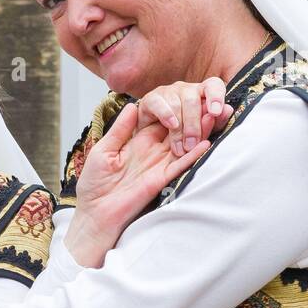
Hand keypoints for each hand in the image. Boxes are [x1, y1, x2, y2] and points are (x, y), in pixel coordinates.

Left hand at [67, 102, 210, 265]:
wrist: (95, 213)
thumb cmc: (94, 184)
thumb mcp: (104, 151)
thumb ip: (120, 130)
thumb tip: (132, 105)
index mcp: (138, 142)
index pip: (160, 122)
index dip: (174, 109)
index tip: (186, 94)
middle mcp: (152, 153)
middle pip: (177, 131)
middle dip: (192, 117)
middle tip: (209, 102)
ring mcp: (158, 166)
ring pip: (183, 146)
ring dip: (198, 133)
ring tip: (213, 116)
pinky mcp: (161, 181)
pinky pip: (179, 166)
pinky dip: (192, 156)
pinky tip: (205, 144)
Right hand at [136, 77, 230, 157]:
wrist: (153, 141)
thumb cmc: (183, 135)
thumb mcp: (201, 131)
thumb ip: (215, 122)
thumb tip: (228, 110)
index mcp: (202, 93)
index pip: (213, 86)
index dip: (216, 97)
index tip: (215, 113)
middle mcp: (186, 89)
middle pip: (193, 100)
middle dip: (194, 124)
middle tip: (193, 145)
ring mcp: (168, 92)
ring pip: (176, 104)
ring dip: (180, 128)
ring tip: (180, 147)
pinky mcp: (151, 99)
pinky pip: (158, 103)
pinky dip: (166, 115)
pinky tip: (171, 125)